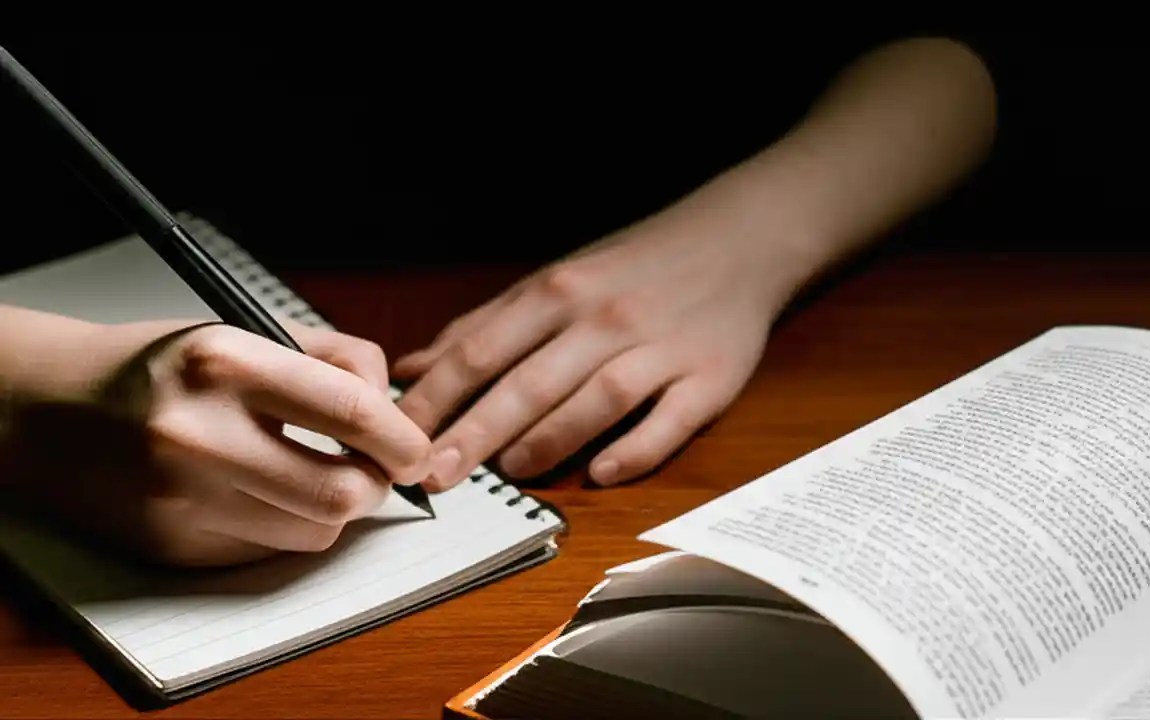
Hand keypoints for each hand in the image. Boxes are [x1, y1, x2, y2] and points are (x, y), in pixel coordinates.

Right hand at [0, 318, 429, 566]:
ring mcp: (181, 499)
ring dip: (333, 510)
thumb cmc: (158, 366)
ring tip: (313, 475)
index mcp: (223, 362)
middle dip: (377, 486)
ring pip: (313, 533)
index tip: (415, 448)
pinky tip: (258, 494)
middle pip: (341, 493)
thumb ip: (333, 359)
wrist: (42, 410)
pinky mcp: (171, 547)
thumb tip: (396, 408)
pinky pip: (266, 551)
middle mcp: (199, 434)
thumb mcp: (242, 329)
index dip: (403, 438)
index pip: (351, 411)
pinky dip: (282, 526)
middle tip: (377, 470)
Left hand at [393, 206, 792, 489]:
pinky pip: (671, 419)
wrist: (738, 240)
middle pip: (531, 381)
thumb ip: (485, 327)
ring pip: (597, 398)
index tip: (398, 437)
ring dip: (550, 437)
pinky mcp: (709, 376)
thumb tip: (414, 371)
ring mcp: (660, 347)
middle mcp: (604, 318)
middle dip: (476, 431)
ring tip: (512, 470)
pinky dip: (637, 447)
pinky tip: (604, 472)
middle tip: (435, 474)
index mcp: (557, 292)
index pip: (483, 351)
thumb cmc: (631, 268)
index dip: (437, 398)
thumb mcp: (553, 281)